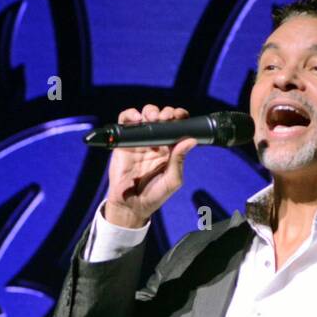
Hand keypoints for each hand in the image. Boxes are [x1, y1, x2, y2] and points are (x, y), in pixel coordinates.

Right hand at [104, 104, 198, 226]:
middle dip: (166, 113)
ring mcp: (140, 140)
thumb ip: (179, 160)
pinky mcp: (124, 141)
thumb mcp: (172, 180)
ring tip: (152, 118)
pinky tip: (136, 119)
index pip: (177, 126)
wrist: (131, 205)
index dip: (180, 117)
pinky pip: (125, 121)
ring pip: (145, 115)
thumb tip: (191, 140)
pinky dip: (130, 115)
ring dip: (150, 111)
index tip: (180, 116)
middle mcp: (156, 142)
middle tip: (165, 118)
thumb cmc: (154, 195)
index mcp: (170, 149)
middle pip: (162, 117)